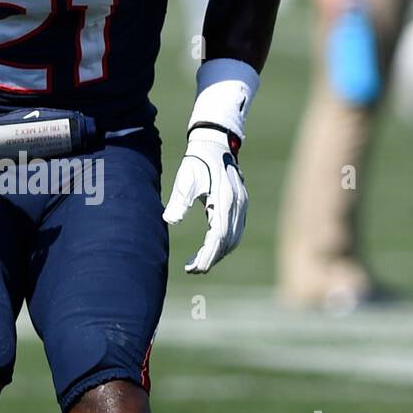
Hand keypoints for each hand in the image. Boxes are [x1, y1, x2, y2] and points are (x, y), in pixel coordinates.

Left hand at [162, 127, 246, 272]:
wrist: (215, 143)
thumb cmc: (197, 161)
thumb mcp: (185, 179)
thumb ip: (179, 201)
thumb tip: (170, 221)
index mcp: (224, 200)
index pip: (218, 237)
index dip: (207, 255)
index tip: (193, 268)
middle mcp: (237, 205)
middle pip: (227, 242)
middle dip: (211, 258)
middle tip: (192, 269)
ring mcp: (242, 205)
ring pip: (234, 239)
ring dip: (218, 253)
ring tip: (199, 262)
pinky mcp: (241, 204)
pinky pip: (236, 231)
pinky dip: (225, 243)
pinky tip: (211, 248)